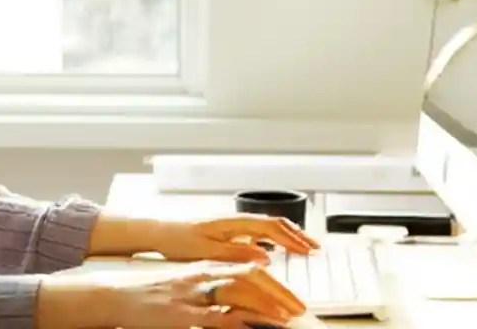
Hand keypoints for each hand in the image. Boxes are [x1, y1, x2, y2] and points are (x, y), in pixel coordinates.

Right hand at [37, 261, 306, 328]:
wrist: (116, 296)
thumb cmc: (153, 296)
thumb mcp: (187, 290)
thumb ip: (213, 294)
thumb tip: (241, 309)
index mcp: (206, 270)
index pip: (249, 270)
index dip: (276, 284)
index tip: (294, 301)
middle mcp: (202, 277)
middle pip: (249, 277)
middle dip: (278, 293)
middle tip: (299, 311)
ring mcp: (191, 295)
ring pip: (235, 293)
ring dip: (263, 306)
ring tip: (284, 319)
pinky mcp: (178, 314)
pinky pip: (211, 316)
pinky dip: (233, 321)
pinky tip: (247, 326)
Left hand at [151, 216, 320, 263]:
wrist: (161, 232)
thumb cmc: (179, 240)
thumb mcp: (207, 251)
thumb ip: (237, 253)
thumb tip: (265, 256)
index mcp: (234, 222)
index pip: (272, 227)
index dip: (293, 239)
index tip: (308, 250)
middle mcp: (236, 220)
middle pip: (275, 224)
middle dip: (297, 235)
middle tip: (315, 247)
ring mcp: (233, 225)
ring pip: (268, 227)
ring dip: (287, 236)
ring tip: (303, 246)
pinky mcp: (228, 232)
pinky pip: (258, 233)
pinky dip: (273, 239)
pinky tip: (275, 249)